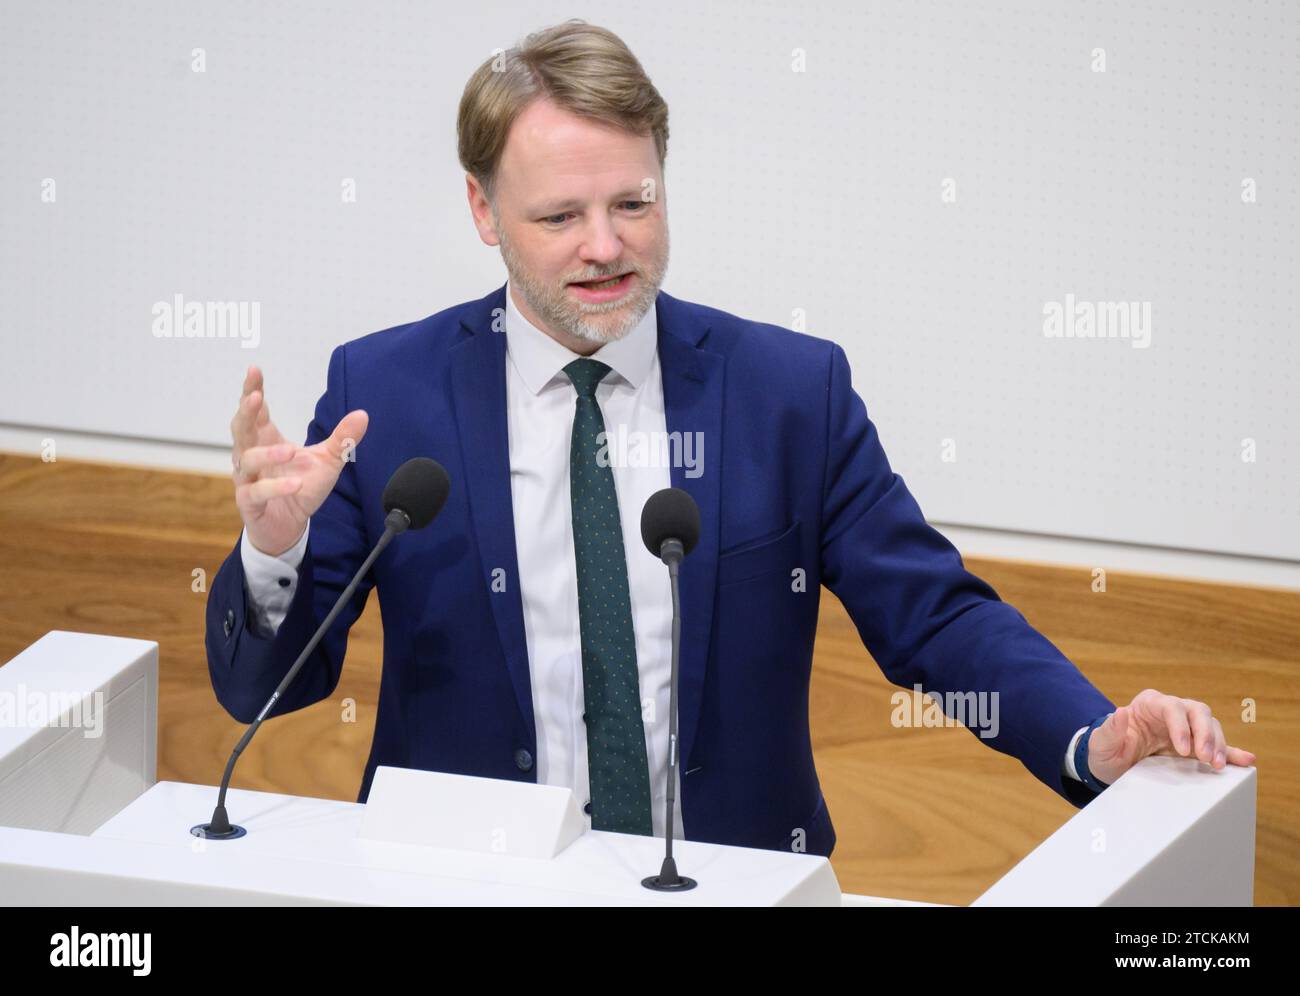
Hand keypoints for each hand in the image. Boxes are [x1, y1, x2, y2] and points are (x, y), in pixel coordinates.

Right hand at [230, 365, 368, 555]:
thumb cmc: (300, 487)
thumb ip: (342, 438)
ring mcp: (247, 479)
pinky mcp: (250, 503)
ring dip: (267, 454)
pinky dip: (275, 487)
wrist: (289, 526)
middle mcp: (251, 456)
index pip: (255, 411)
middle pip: (240, 429)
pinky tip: (295, 483)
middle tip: (255, 397)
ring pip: (247, 460)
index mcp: (266, 439)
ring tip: (291, 450)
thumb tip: (363, 414)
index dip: (252, 390)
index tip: (254, 370)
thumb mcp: (326, 461)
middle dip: (246, 412)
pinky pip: (257, 493)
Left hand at [1085, 688, 1256, 785]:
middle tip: (1207, 758)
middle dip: (1206, 733)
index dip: (1181, 725)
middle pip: (1197, 712)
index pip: (1171, 707)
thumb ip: (1110, 729)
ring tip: (1218, 765)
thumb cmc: (1106, 751)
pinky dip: (1232, 752)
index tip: (1184, 748)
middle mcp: (1170, 712)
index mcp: (1149, 705)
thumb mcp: (1101, 743)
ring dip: (1218, 745)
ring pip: (1211, 726)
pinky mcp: (1194, 746)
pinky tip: (1246, 760)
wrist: (1111, 766)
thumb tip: (1121, 712)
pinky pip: (1218, 746)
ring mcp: (1185, 728)